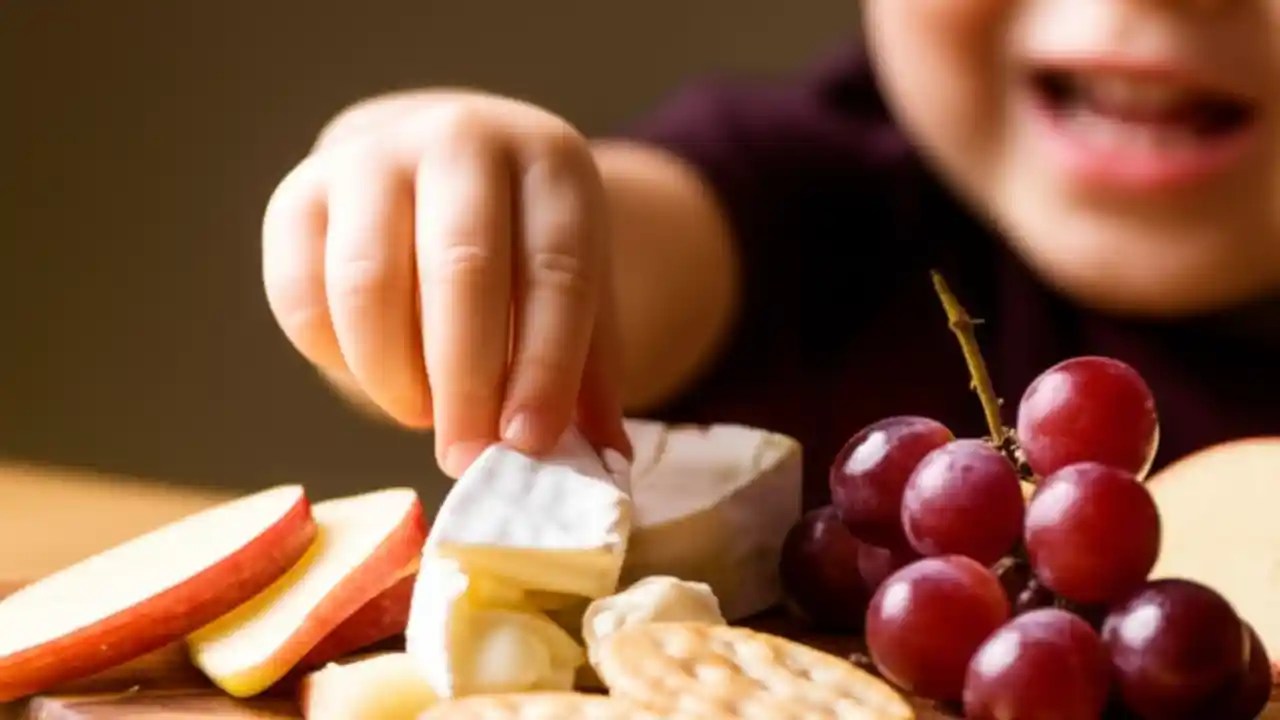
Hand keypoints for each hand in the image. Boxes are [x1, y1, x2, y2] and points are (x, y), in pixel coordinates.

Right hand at [262, 91, 630, 476]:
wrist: (435, 167)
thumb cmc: (518, 246)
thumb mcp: (575, 291)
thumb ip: (589, 374)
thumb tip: (602, 464)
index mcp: (550, 159)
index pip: (556, 269)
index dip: (544, 365)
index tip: (528, 443)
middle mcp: (461, 139)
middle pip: (462, 269)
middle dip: (465, 382)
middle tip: (467, 458)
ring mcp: (372, 156)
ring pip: (369, 283)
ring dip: (394, 374)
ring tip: (422, 414)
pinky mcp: (298, 193)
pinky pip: (301, 295)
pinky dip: (336, 356)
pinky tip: (375, 374)